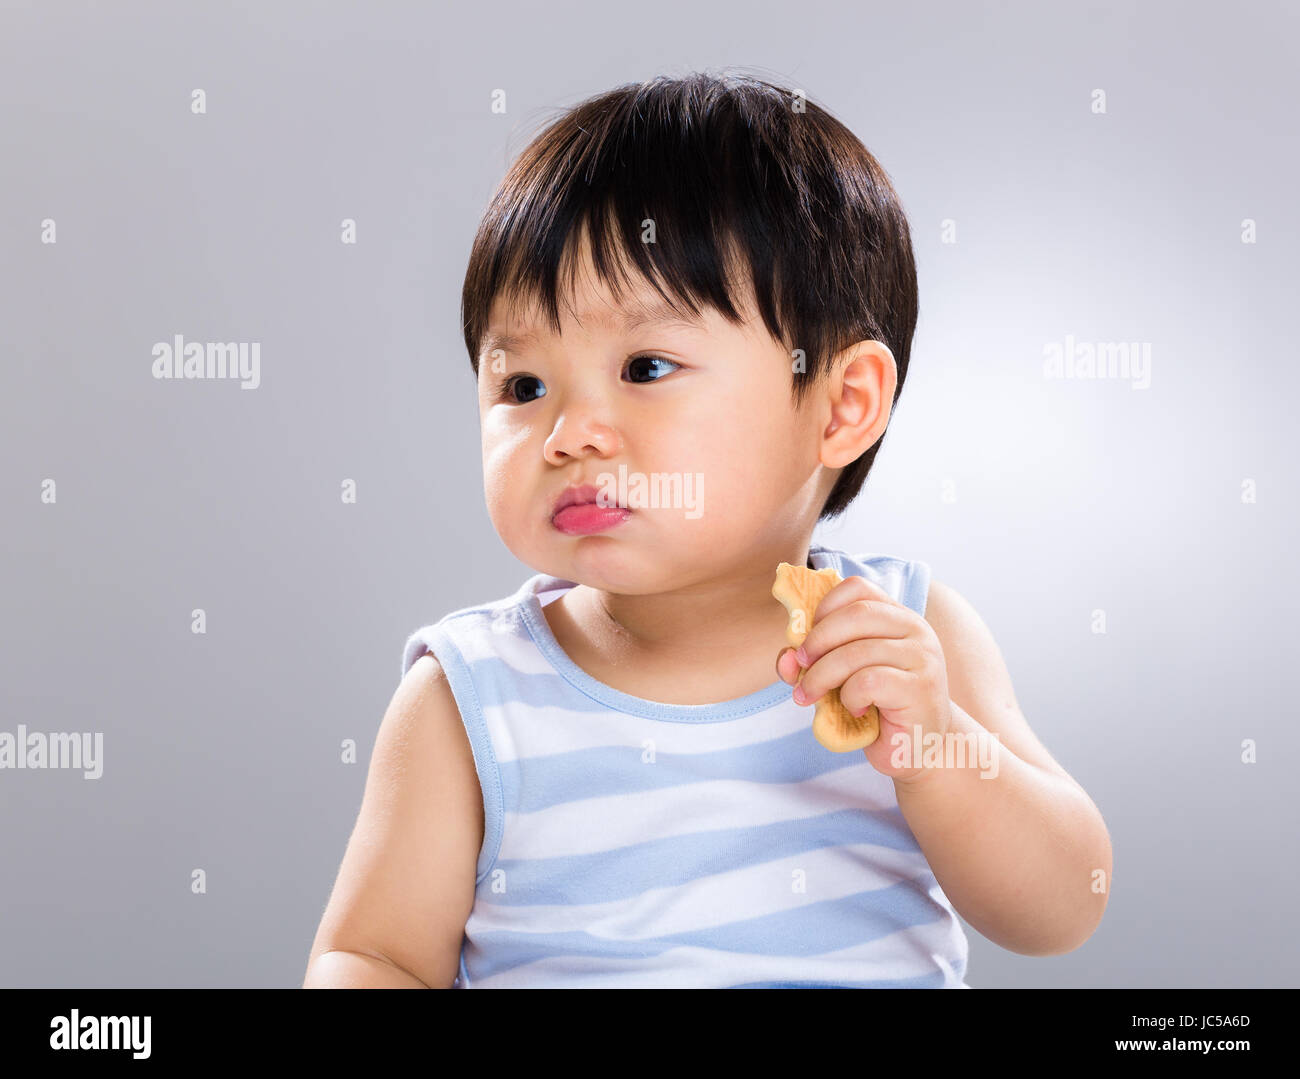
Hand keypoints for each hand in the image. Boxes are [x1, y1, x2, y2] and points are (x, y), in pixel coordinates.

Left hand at [776, 574, 951, 784]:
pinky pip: (868, 682)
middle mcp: (916, 629)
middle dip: (817, 641)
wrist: (920, 749)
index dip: (824, 608)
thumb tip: (787, 657)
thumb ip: (812, 661)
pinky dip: (849, 697)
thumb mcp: (839, 678)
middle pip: (856, 614)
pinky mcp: (920, 689)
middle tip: (801, 667)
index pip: (857, 588)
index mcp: (897, 617)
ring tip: (812, 696)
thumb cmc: (878, 708)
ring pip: (857, 652)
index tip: (808, 638)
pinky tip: (856, 710)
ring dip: (822, 676)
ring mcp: (922, 658)